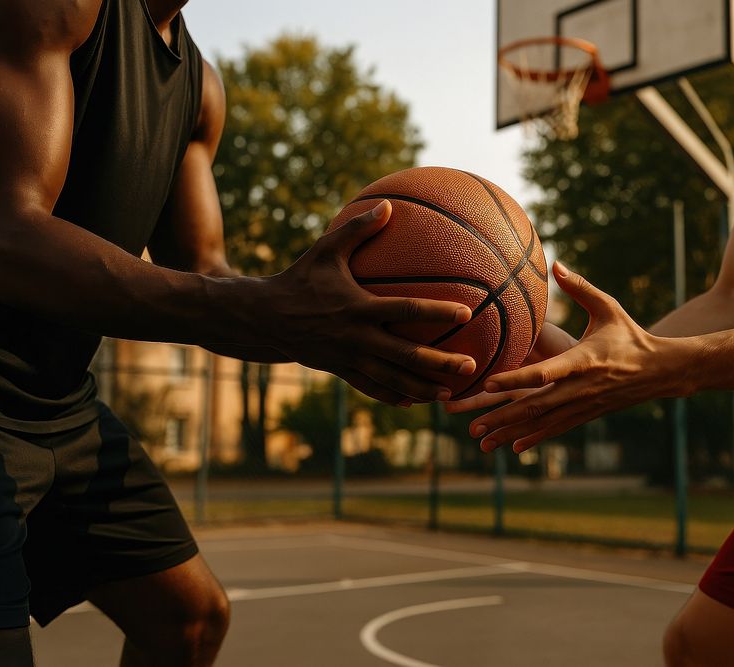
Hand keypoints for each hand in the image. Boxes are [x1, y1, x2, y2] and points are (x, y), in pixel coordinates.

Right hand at [267, 200, 476, 403]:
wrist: (263, 317)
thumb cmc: (299, 278)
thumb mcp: (326, 250)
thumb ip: (358, 228)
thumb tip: (389, 204)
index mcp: (359, 307)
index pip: (407, 311)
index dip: (438, 312)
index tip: (467, 313)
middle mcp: (358, 337)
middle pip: (407, 355)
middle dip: (440, 363)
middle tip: (471, 367)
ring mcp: (349, 358)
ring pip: (392, 379)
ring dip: (421, 387)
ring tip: (449, 395)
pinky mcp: (340, 370)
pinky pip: (371, 388)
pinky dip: (393, 396)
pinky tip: (413, 401)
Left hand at [467, 262, 689, 452]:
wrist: (660, 370)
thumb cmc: (630, 335)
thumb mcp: (608, 308)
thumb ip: (580, 288)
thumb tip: (555, 264)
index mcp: (582, 361)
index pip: (543, 373)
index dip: (515, 379)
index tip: (487, 382)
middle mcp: (579, 388)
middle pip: (535, 406)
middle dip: (502, 417)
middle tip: (471, 426)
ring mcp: (582, 405)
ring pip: (540, 423)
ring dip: (510, 433)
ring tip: (482, 442)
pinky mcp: (586, 415)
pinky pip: (555, 429)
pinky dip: (534, 439)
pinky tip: (514, 448)